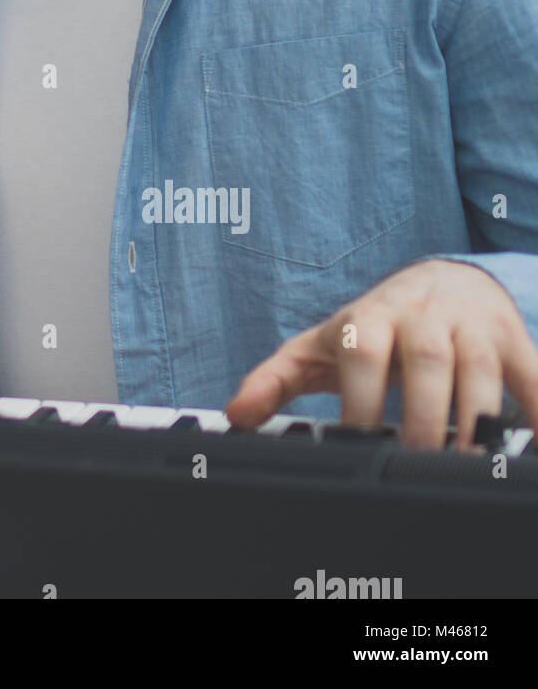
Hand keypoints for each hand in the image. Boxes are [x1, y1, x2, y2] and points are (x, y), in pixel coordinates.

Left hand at [226, 259, 537, 448]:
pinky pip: (532, 375)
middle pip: (424, 360)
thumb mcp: (321, 346)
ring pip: (478, 369)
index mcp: (369, 317)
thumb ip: (276, 379)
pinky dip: (537, 410)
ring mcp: (470, 326)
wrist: (442, 280)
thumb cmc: (373, 326)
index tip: (355, 441)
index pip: (362, 351)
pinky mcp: (513, 340)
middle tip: (414, 463)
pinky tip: (532, 445)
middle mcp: (421, 315)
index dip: (358, 398)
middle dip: (421, 414)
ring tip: (464, 463)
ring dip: (475, 418)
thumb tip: (236, 414)